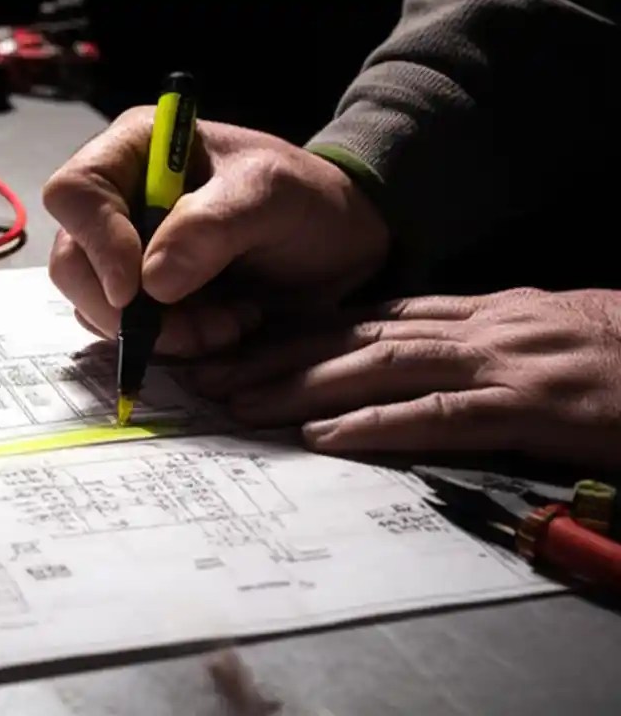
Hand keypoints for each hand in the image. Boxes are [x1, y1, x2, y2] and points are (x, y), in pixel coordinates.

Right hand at [43, 107, 387, 355]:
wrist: (338, 244)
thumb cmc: (306, 200)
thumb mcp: (271, 196)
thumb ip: (211, 228)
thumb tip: (149, 281)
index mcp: (134, 151)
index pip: (75, 193)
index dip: (96, 243)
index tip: (135, 290)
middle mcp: (117, 201)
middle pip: (72, 262)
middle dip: (127, 309)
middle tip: (193, 328)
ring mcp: (124, 254)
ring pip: (95, 307)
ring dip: (158, 333)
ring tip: (226, 324)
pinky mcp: (141, 299)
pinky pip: (127, 335)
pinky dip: (172, 345)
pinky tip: (222, 328)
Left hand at [194, 288, 620, 468]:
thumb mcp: (541, 337)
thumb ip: (474, 346)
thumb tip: (407, 363)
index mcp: (481, 313)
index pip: (369, 318)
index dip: (297, 331)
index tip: (239, 344)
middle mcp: (481, 327)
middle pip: (357, 336)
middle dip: (277, 354)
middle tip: (211, 374)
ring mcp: (505, 363)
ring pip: (381, 366)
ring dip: (303, 386)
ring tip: (240, 404)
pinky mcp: (534, 408)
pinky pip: (440, 415)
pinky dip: (376, 424)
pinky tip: (323, 438)